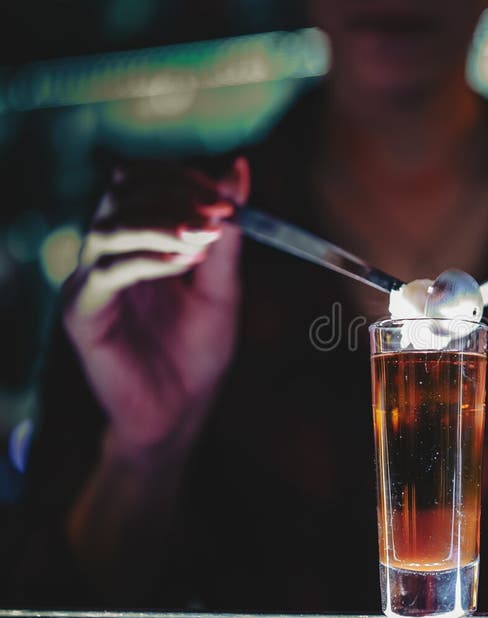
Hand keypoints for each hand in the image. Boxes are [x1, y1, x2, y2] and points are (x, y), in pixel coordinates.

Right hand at [62, 158, 249, 459]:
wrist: (181, 411)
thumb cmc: (198, 351)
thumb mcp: (222, 286)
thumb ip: (227, 233)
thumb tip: (238, 169)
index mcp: (137, 242)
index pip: (140, 183)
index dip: (179, 179)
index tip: (223, 194)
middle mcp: (108, 255)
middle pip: (119, 195)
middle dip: (172, 195)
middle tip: (217, 211)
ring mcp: (90, 283)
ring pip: (107, 228)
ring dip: (160, 223)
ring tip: (202, 236)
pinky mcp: (82, 314)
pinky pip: (105, 273)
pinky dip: (147, 260)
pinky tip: (183, 262)